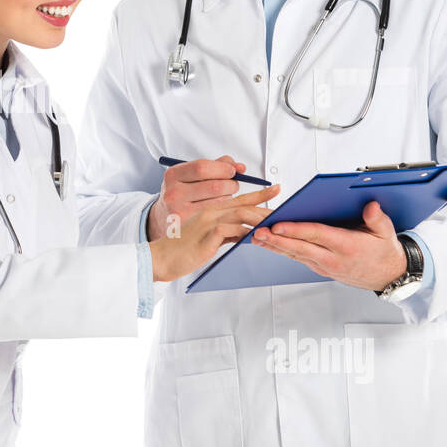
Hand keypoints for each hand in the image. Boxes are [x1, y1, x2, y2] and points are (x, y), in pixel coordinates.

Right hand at [147, 155, 258, 240]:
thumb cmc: (182, 195)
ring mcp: (180, 211)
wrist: (161, 220)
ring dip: (229, 199)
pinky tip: (223, 211)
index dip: (222, 168)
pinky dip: (226, 212)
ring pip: (219, 202)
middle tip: (233, 186)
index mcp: (173, 175)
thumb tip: (240, 167)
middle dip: (231, 184)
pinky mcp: (189, 227)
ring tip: (225, 199)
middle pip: (215, 186)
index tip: (232, 171)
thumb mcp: (189, 177)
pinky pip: (217, 217)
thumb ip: (214, 166)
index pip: (202, 167)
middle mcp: (173, 193)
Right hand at [149, 184, 279, 281]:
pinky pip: (234, 229)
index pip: (238, 197)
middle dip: (266, 203)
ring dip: (261, 217)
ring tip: (276, 222)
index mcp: (208, 209)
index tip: (275, 189)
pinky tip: (259, 236)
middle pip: (243, 203)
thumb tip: (244, 233)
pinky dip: (248, 232)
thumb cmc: (181, 248)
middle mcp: (209, 210)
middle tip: (285, 206)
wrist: (161, 258)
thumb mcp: (205, 235)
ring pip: (241, 213)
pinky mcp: (208, 234)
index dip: (258, 193)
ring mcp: (208, 221)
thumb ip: (224, 230)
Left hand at [250, 200, 407, 291]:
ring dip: (274, 246)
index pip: (317, 236)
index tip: (278, 226)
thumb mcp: (386, 232)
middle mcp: (333, 258)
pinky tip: (269, 244)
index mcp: (347, 246)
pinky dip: (283, 251)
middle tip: (258, 233)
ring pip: (295, 255)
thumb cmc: (384, 251)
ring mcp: (325, 266)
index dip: (296, 231)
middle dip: (277, 241)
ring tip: (256, 237)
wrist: (388, 276)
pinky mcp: (320, 268)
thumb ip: (377, 218)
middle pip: (300, 248)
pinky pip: (298, 258)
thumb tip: (370, 206)